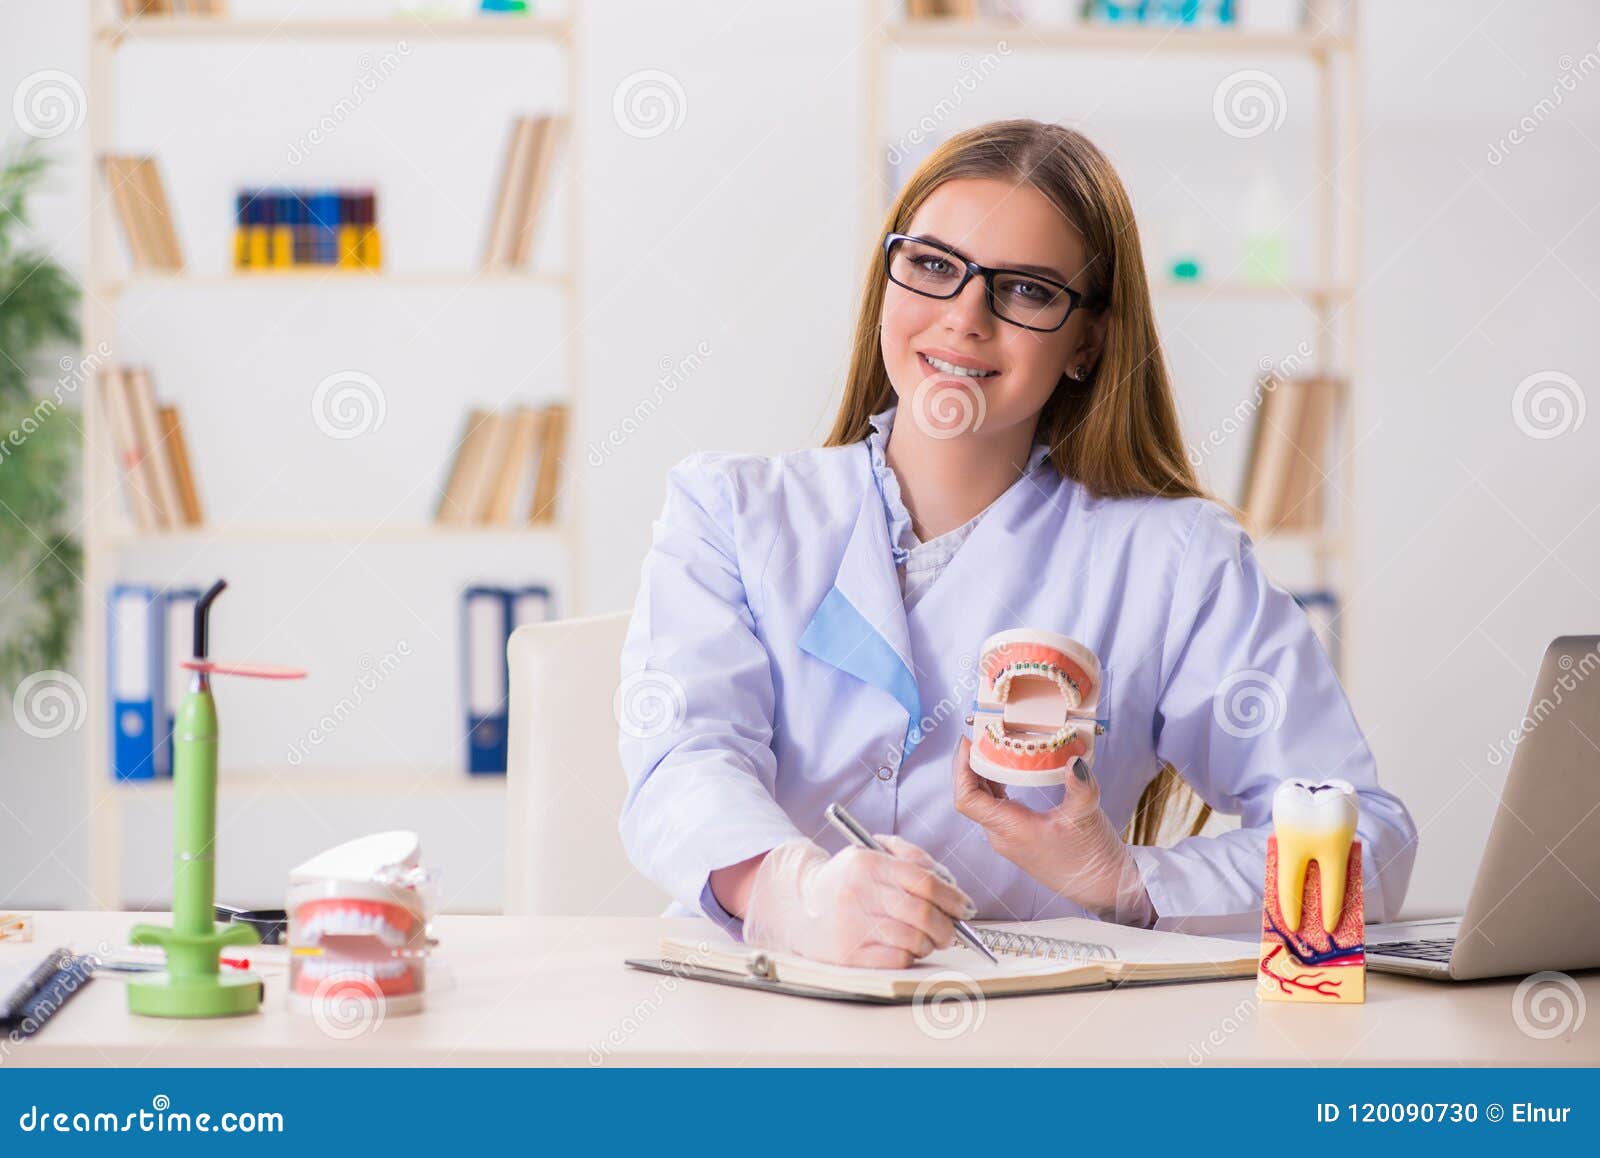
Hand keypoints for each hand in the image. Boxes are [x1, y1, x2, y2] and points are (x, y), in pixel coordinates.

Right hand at [742, 836, 977, 967]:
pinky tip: (907, 949)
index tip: (965, 908)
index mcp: (867, 863)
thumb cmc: (847, 880)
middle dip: (947, 926)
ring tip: (929, 940)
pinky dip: (911, 956)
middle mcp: (858, 892)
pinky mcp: (847, 955)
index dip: (952, 897)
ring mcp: (851, 925)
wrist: (799, 907)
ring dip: (930, 943)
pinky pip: (897, 959)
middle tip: (952, 931)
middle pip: (922, 913)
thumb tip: (949, 883)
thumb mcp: (871, 853)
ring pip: (913, 940)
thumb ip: (910, 856)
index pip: (924, 881)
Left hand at [951, 736, 1155, 926]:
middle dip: (970, 765)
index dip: (961, 769)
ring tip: (990, 746)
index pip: (966, 799)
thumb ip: (1079, 785)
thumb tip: (1074, 758)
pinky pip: (996, 806)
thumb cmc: (1092, 859)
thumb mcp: (1087, 816)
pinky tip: (1005, 769)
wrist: (1103, 888)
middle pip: (970, 796)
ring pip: (982, 801)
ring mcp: (1009, 837)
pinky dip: (995, 784)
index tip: (967, 744)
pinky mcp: (1019, 836)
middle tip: (979, 736)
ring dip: (981, 773)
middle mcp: (1002, 835)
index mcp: (1010, 830)